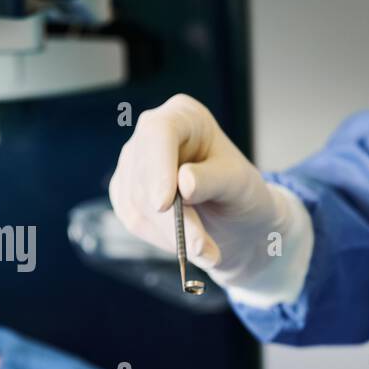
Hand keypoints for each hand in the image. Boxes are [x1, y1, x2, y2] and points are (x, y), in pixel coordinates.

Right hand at [108, 94, 287, 285]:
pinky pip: (134, 219)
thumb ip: (213, 180)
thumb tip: (183, 183)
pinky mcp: (126, 192)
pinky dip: (162, 239)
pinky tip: (187, 244)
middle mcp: (151, 134)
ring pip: (137, 202)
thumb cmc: (242, 193)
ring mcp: (134, 163)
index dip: (158, 167)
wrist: (236, 220)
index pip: (158, 132)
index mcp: (184, 116)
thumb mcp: (239, 184)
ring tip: (207, 251)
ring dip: (172, 235)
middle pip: (144, 173)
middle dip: (172, 217)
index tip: (164, 203)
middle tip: (202, 248)